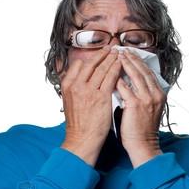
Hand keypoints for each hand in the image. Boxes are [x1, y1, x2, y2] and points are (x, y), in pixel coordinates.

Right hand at [59, 46, 121, 165]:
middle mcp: (76, 85)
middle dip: (102, 54)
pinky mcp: (101, 97)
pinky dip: (116, 69)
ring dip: (111, 59)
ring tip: (118, 53)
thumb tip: (82, 75)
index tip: (99, 53)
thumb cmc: (78, 123)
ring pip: (102, 69)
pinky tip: (121, 65)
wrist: (81, 140)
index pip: (78, 64)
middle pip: (91, 64)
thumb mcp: (69, 101)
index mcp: (67, 85)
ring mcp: (88, 91)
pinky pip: (110, 78)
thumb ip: (74, 86)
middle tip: (111, 48)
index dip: (91, 58)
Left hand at [115, 49, 164, 166]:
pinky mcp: (136, 105)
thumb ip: (143, 93)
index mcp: (159, 94)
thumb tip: (131, 80)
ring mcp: (147, 99)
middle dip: (132, 58)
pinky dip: (119, 79)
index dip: (139, 61)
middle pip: (143, 70)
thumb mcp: (149, 107)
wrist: (143, 145)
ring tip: (117, 56)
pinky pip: (126, 87)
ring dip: (126, 64)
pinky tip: (111, 73)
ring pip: (136, 75)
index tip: (130, 52)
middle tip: (122, 50)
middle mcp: (155, 94)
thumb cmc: (142, 128)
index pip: (149, 72)